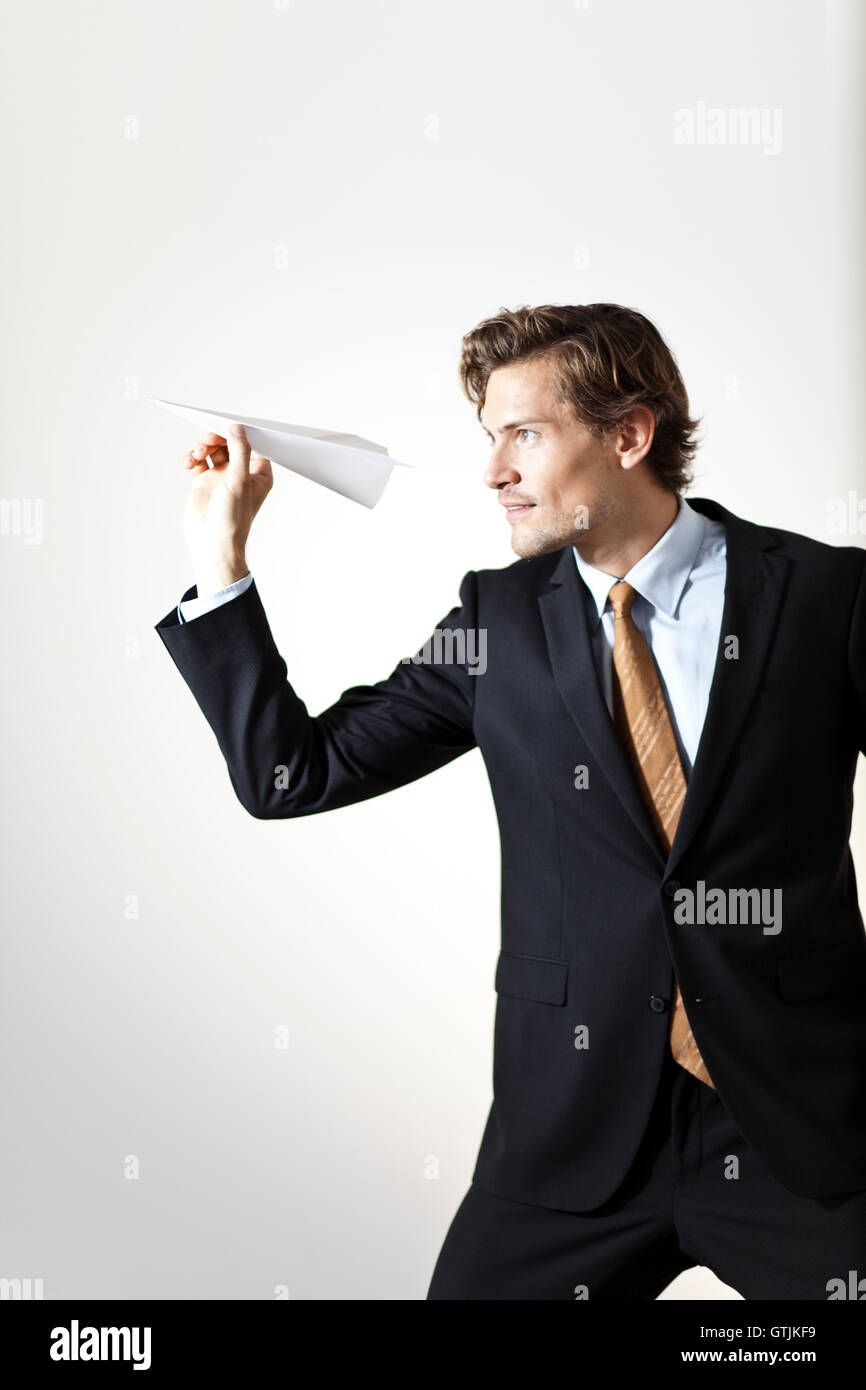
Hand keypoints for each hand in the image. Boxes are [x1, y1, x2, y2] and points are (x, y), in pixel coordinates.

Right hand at [182, 424, 272, 596]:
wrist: (211, 544)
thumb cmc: (231, 520)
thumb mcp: (239, 481)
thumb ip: (240, 452)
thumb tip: (237, 428)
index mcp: (259, 474)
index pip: (253, 444)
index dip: (240, 433)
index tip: (227, 424)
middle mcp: (242, 474)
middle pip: (230, 443)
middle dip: (216, 438)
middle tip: (207, 439)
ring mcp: (222, 478)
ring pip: (212, 450)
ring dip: (202, 447)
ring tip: (195, 454)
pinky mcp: (205, 482)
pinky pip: (198, 461)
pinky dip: (192, 458)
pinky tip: (188, 462)